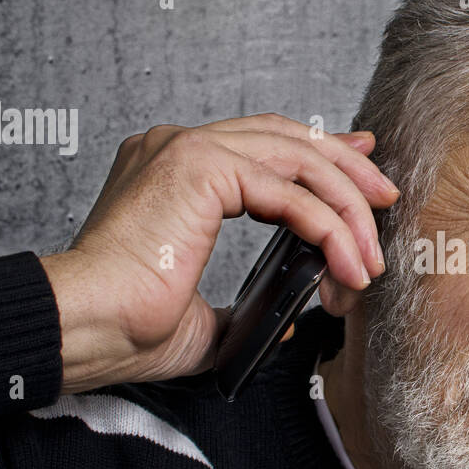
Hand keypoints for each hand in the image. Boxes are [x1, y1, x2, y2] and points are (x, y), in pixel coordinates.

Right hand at [40, 114, 399, 392]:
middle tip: (385, 200)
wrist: (84, 329)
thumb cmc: (125, 329)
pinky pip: (289, 191)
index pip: (265, 144)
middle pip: (289, 138)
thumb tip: (287, 319)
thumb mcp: (202, 319)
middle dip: (348, 169)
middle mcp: (177, 146)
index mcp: (173, 169)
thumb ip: (244, 309)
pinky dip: (328, 227)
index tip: (364, 173)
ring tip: (370, 256)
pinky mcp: (199, 167)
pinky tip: (346, 262)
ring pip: (298, 159)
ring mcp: (186, 149)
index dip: (322, 155)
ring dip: (346, 207)